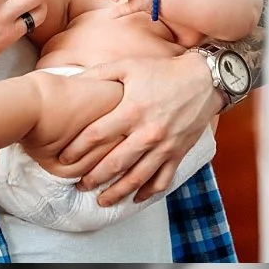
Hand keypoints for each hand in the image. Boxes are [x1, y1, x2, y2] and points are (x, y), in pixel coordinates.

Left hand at [51, 51, 216, 206]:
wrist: (205, 80)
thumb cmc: (163, 72)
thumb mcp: (129, 67)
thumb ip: (100, 75)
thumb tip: (72, 83)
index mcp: (132, 110)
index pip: (95, 135)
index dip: (76, 149)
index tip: (64, 159)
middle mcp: (147, 132)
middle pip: (113, 164)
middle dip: (92, 178)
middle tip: (79, 185)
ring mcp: (164, 146)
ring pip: (136, 178)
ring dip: (116, 193)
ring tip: (101, 201)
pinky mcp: (178, 153)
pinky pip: (162, 180)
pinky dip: (147, 192)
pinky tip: (134, 198)